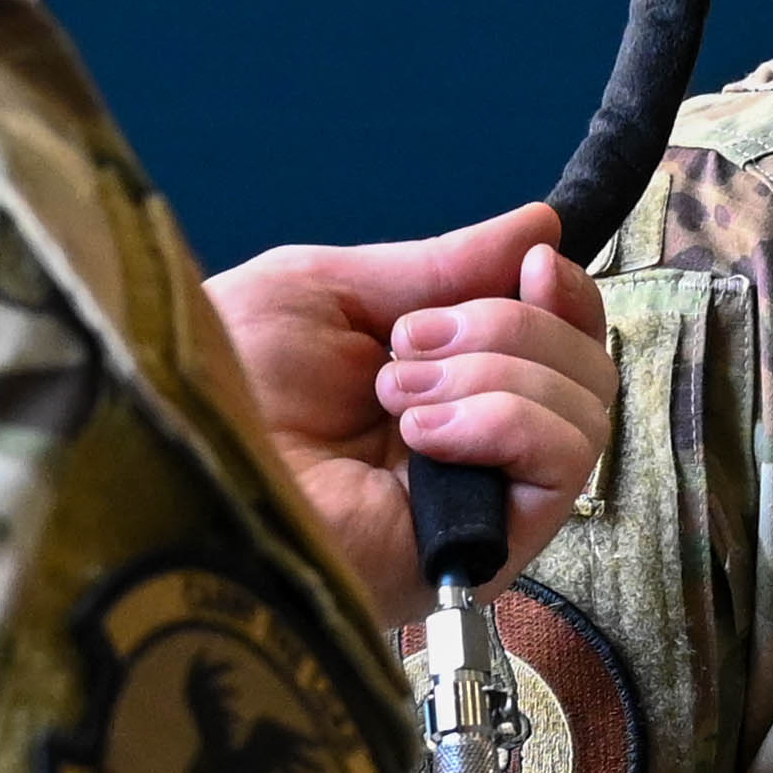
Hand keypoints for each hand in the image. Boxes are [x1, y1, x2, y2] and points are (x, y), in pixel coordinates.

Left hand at [209, 208, 610, 613]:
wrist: (187, 466)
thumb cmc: (225, 383)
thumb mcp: (328, 292)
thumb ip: (438, 265)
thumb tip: (541, 227)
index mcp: (442, 382)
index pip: (557, 336)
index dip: (559, 289)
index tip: (530, 263)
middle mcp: (475, 442)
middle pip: (584, 364)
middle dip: (510, 325)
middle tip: (411, 342)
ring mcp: (487, 498)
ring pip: (585, 407)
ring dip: (499, 370)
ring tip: (400, 394)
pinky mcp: (489, 546)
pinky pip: (564, 460)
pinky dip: (507, 420)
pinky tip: (426, 432)